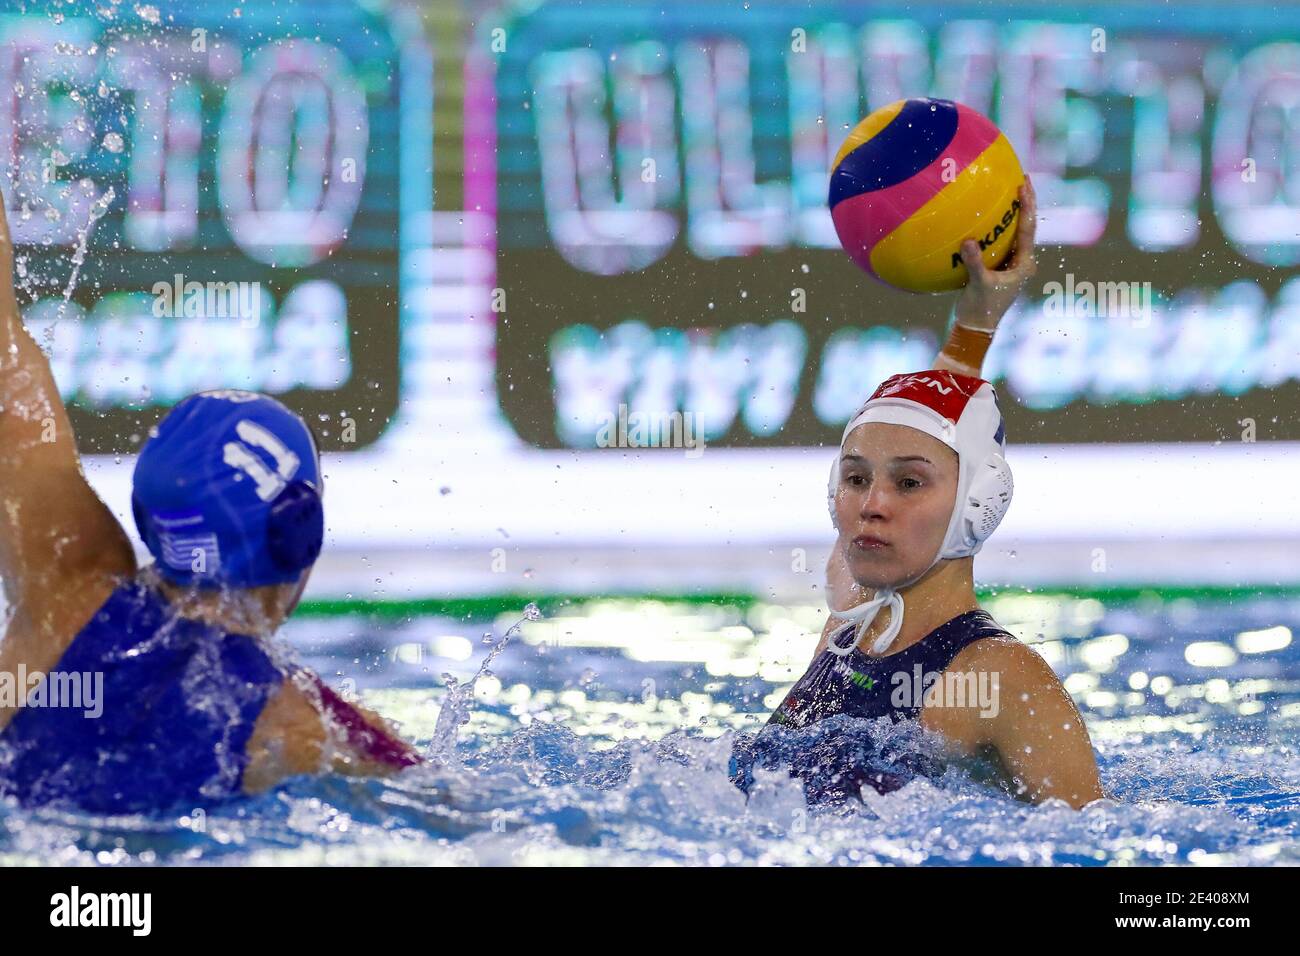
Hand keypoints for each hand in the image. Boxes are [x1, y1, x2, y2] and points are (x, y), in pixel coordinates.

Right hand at [953, 176, 1037, 331]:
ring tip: (1007, 192)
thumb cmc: (981, 309)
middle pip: (1025, 226)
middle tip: (1022, 180)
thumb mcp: (979, 285)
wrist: (975, 329)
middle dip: (1025, 203)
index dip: (1027, 205)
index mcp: (1024, 264)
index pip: (1028, 228)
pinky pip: (997, 242)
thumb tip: (968, 241)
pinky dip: (993, 228)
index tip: (1024, 185)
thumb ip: (975, 263)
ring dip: (1011, 214)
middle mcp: (1021, 262)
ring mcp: (1010, 265)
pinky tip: (984, 217)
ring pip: (1013, 233)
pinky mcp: (997, 268)